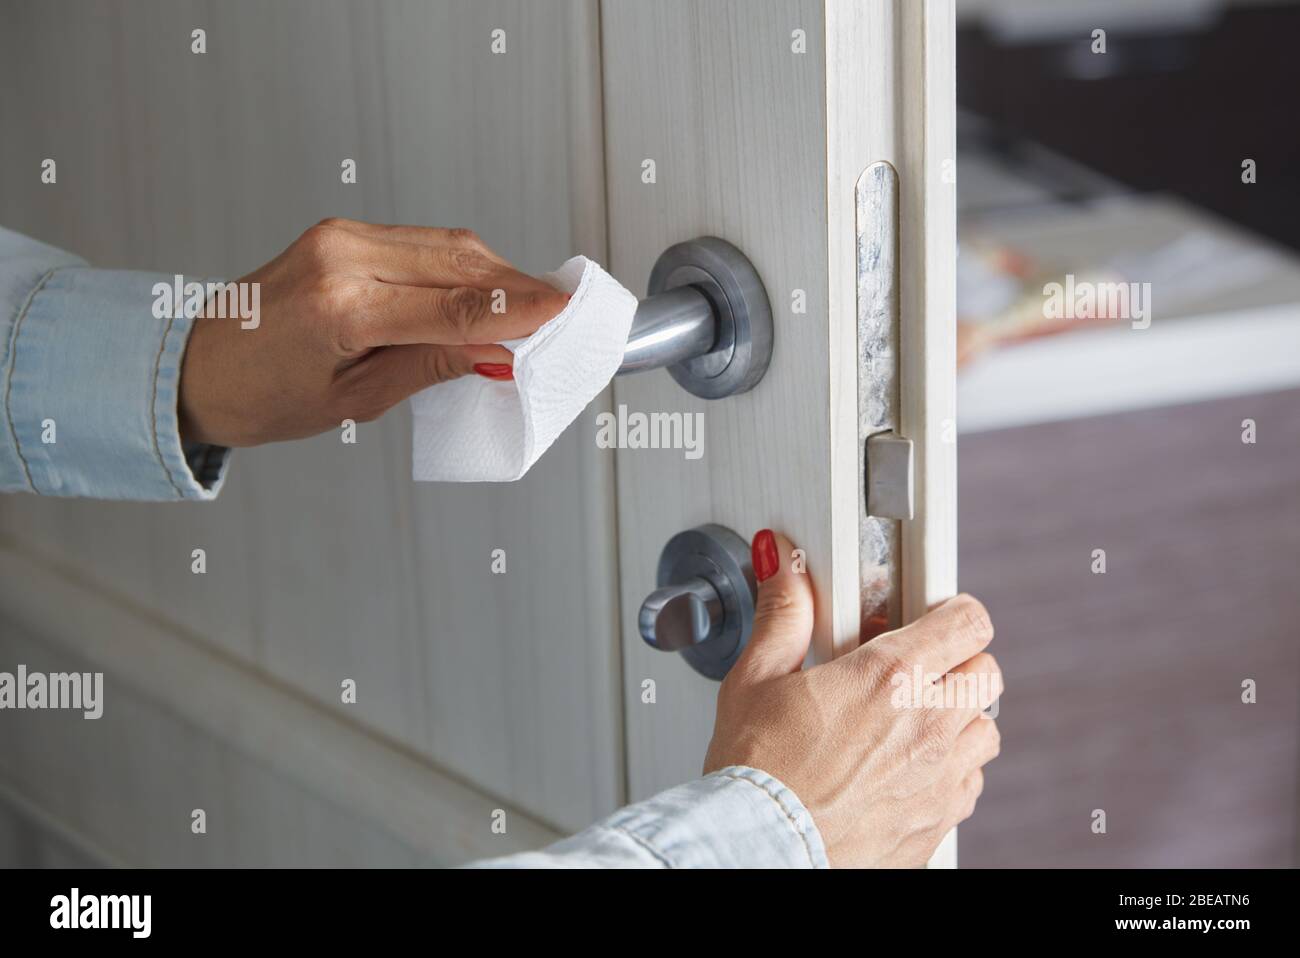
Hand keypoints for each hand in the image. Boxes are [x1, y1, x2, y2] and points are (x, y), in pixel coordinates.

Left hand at [178, 219, 568, 446]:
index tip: (562, 312)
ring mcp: (340, 236)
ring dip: (495, 273)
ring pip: (446, 245)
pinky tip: (485, 288)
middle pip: (459, 263)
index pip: (455, 306)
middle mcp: (342, 256)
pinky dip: (461, 266)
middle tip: (561, 308)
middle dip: (518, 286)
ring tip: (531, 304)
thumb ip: (432, 366)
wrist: (198, 366)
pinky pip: (421, 242)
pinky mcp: (341, 232)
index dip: (518, 309)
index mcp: (342, 307)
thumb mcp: (355, 401)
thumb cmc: (264, 395)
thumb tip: (497, 351)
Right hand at [704, 530, 1002, 867]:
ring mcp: (939, 777)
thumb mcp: (755, 679)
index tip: (936, 615)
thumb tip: (785, 566)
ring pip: (985, 729)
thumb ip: (783, 615)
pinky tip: (905, 766)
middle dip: (957, 662)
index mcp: (888, 677)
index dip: (954, 611)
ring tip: (909, 720)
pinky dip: (950, 768)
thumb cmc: (756, 772)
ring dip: (958, 717)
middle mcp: (927, 724)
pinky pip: (970, 782)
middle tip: (914, 668)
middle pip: (987, 671)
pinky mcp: (938, 820)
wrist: (763, 851)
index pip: (969, 620)